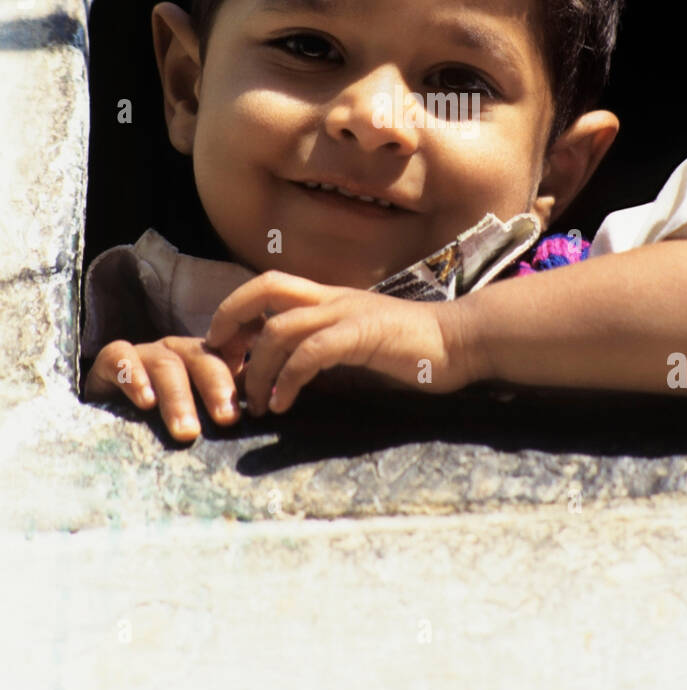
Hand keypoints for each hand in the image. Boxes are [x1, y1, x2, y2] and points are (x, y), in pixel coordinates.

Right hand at [83, 334, 249, 441]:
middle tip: (228, 420)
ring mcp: (147, 352)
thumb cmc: (167, 419)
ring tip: (187, 432)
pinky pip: (121, 357)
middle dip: (217, 388)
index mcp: (210, 359)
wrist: (108, 416)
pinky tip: (145, 401)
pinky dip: (133, 376)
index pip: (237, 350)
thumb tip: (273, 411)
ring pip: (166, 364)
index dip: (251, 369)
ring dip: (178, 398)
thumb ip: (236, 407)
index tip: (263, 400)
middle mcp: (180, 351)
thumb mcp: (203, 414)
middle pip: (204, 358)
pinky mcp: (111, 360)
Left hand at [203, 271, 479, 416]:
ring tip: (255, 403)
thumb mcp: (361, 343)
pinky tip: (284, 403)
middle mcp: (334, 298)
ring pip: (282, 327)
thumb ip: (328, 348)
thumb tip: (291, 372)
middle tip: (219, 361)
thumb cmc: (417, 348)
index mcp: (331, 298)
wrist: (464, 340)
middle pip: (265, 288)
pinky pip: (312, 352)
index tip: (226, 350)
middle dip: (230, 319)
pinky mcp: (364, 334)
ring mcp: (349, 313)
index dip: (238, 310)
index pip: (270, 286)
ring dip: (258, 368)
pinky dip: (289, 378)